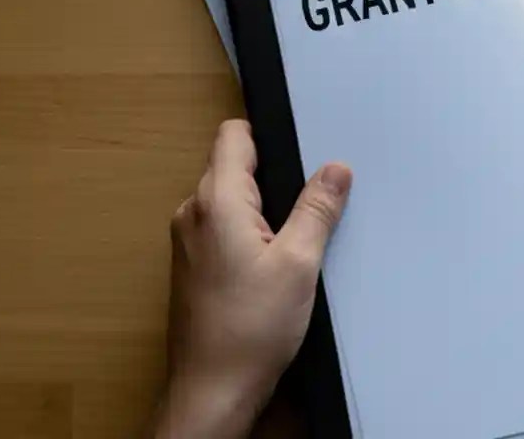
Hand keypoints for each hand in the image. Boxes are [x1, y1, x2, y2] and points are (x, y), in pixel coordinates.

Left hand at [151, 119, 352, 438]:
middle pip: (233, 165)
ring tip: (294, 240)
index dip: (269, 135)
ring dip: (262, 209)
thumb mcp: (300, 263)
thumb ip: (317, 208)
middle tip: (309, 204)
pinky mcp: (193, 264)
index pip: (233, 135)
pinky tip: (274, 264)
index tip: (300, 150)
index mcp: (216, 202)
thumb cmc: (248, 331)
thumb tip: (335, 170)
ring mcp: (188, 240)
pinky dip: (250, 234)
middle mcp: (193, 214)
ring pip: (229, 199)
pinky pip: (223, 228)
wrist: (213, 388)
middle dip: (273, 176)